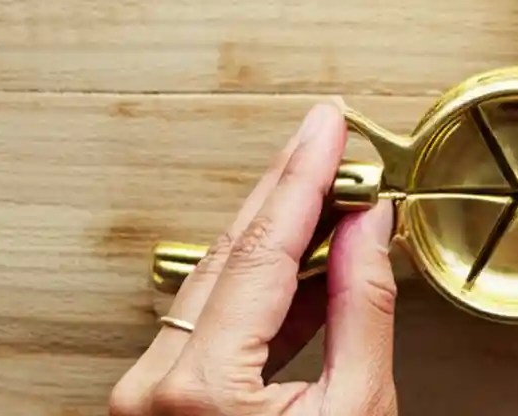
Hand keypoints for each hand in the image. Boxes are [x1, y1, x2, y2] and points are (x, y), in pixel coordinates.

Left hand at [110, 102, 397, 415]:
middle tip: (329, 138)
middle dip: (291, 189)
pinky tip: (309, 255)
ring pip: (220, 279)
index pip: (262, 251)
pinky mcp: (160, 398)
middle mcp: (158, 383)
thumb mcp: (357, 410)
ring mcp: (150, 391)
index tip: (329, 128)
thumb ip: (362, 311)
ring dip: (281, 232)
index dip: (304, 179)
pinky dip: (265, 285)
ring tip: (332, 187)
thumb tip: (367, 227)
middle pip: (233, 253)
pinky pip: (213, 318)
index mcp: (203, 386)